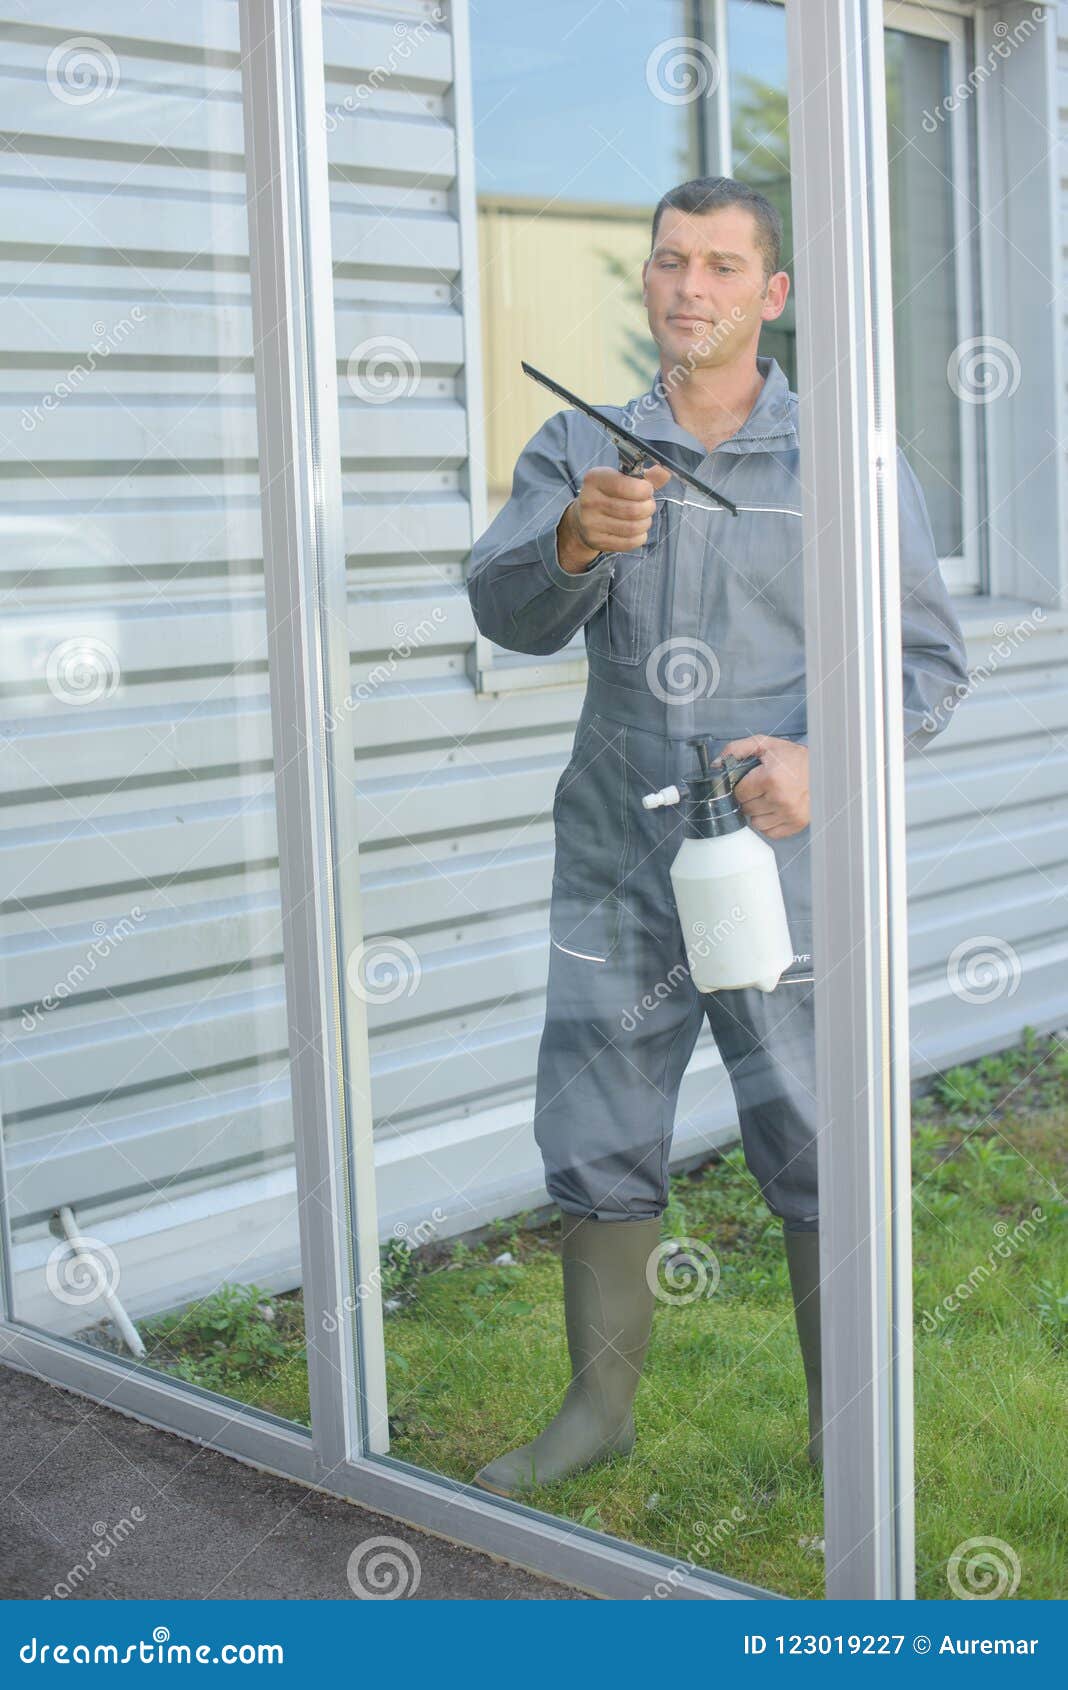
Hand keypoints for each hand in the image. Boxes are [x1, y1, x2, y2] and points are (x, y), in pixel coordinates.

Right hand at [557, 462, 671, 571]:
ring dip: (645, 523)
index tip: (647, 490)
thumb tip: (665, 471)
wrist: (582, 519)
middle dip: (648, 508)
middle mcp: (589, 500)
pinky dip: (640, 537)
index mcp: (595, 479)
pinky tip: (637, 531)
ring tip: (644, 518)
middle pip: (633, 509)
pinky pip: (629, 542)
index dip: (644, 490)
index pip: (625, 486)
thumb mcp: (621, 479)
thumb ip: (645, 476)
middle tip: (648, 505)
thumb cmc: (608, 495)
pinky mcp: (596, 541)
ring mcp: (591, 523)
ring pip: (632, 527)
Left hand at [716, 734, 809, 837]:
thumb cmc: (794, 758)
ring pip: (756, 823)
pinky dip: (769, 823)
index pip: (739, 793)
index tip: (749, 782)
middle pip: (746, 809)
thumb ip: (737, 749)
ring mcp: (789, 814)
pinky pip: (770, 832)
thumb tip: (716, 764)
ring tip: (768, 798)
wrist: (823, 768)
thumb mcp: (765, 744)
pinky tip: (775, 809)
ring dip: (758, 812)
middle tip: (760, 788)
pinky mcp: (796, 824)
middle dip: (749, 799)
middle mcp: (780, 799)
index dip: (741, 787)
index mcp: (771, 779)